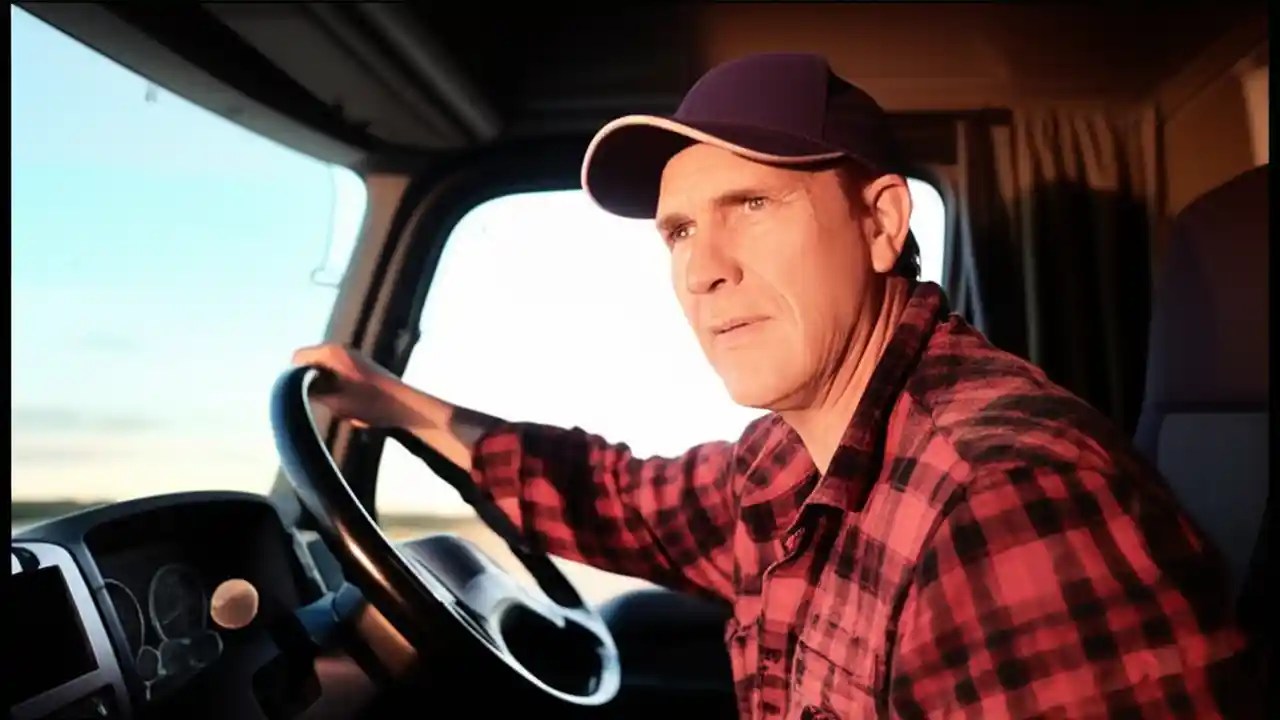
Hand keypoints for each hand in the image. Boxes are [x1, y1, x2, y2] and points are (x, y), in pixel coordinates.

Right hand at [291, 343, 409, 428]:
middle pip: (311, 364)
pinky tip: (354, 405)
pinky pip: (338, 377)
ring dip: (328, 389)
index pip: (298, 357)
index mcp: (331, 353)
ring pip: (325, 373)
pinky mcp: (361, 367)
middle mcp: (341, 350)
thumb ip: (311, 390)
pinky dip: (340, 390)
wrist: (404, 406)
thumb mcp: (334, 401)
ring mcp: (352, 357)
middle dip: (313, 384)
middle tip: (327, 402)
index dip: (295, 377)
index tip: (304, 395)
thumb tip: (293, 386)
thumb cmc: (370, 403)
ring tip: (343, 405)